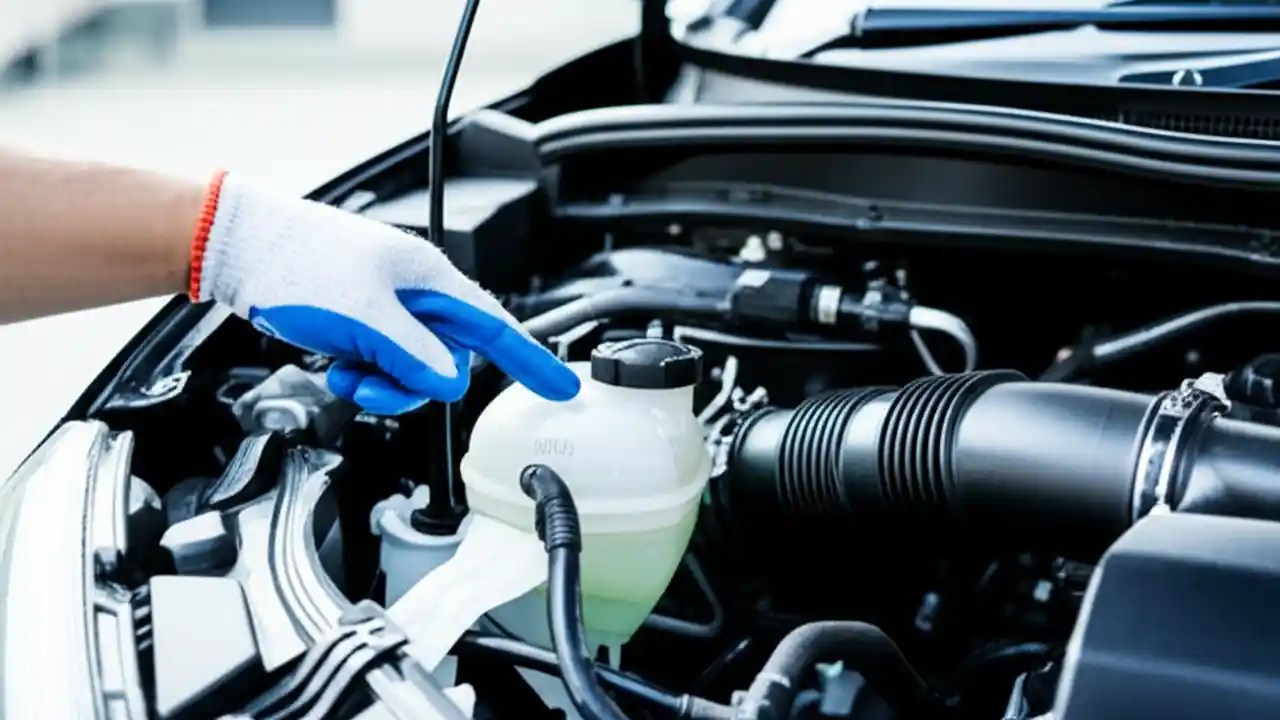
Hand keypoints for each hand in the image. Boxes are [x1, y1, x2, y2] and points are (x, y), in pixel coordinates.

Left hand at [189, 171, 579, 413]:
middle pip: (447, 359)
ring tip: (347, 371)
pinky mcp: (358, 321)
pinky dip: (362, 373)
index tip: (561, 387)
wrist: (236, 247)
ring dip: (383, 382)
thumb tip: (449, 383)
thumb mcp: (364, 316)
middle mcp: (414, 293)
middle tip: (373, 380)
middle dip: (414, 382)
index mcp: (429, 280)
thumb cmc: (296, 260)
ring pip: (412, 367)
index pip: (496, 327)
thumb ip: (413, 355)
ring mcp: (386, 307)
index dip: (531, 361)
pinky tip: (335, 364)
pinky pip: (381, 363)